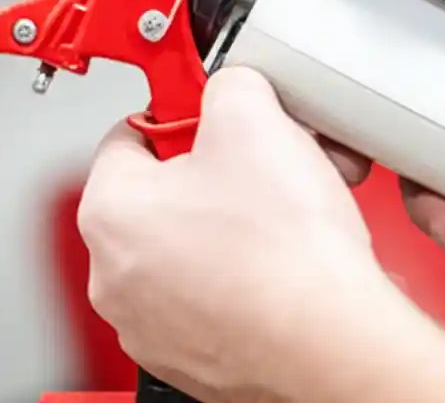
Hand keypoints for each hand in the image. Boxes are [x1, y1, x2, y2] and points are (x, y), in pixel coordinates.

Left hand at [78, 68, 444, 402]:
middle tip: (265, 163)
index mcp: (110, 211)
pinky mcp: (197, 360)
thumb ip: (229, 84)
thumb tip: (233, 88)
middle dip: (219, 171)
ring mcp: (153, 325)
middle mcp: (116, 277)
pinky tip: (289, 263)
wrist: (334, 343)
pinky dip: (248, 277)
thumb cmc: (287, 254)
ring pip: (193, 248)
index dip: (180, 114)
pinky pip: (216, 297)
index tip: (211, 116)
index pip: (128, 133)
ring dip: (237, 224)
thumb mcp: (253, 117)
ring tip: (288, 215)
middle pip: (163, 194)